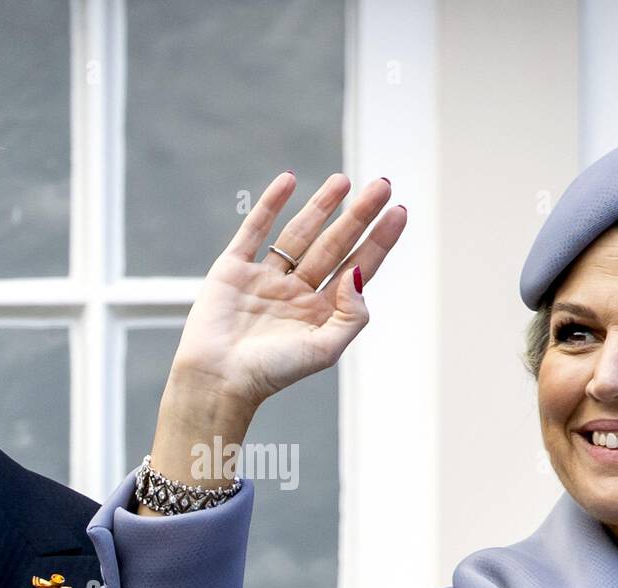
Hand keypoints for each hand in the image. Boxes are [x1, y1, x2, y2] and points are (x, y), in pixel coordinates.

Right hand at [167, 171, 406, 415]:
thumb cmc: (271, 373)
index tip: (399, 212)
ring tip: (344, 180)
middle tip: (382, 185)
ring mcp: (265, 279)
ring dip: (322, 205)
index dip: (379, 241)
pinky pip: (255, 230)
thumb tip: (357, 274)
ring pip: (299, 234)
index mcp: (319, 313)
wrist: (218, 378)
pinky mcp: (234, 269)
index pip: (357, 268)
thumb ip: (351, 314)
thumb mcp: (325, 350)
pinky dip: (270, 205)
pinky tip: (288, 181)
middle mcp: (295, 293)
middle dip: (359, 215)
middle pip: (334, 244)